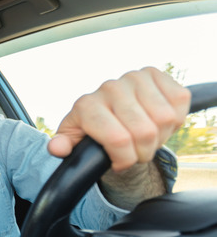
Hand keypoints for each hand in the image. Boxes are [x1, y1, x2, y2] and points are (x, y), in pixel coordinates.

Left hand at [48, 67, 189, 170]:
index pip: (118, 139)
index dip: (125, 159)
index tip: (119, 163)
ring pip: (165, 118)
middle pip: (145, 132)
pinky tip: (158, 121)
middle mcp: (108, 87)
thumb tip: (57, 148)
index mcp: (86, 105)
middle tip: (135, 151)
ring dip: (161, 135)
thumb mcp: (73, 142)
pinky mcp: (155, 73)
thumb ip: (63, 147)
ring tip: (145, 136)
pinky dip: (176, 118)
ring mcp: (133, 77)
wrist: (110, 114)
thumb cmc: (91, 132)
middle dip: (144, 151)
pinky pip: (179, 101)